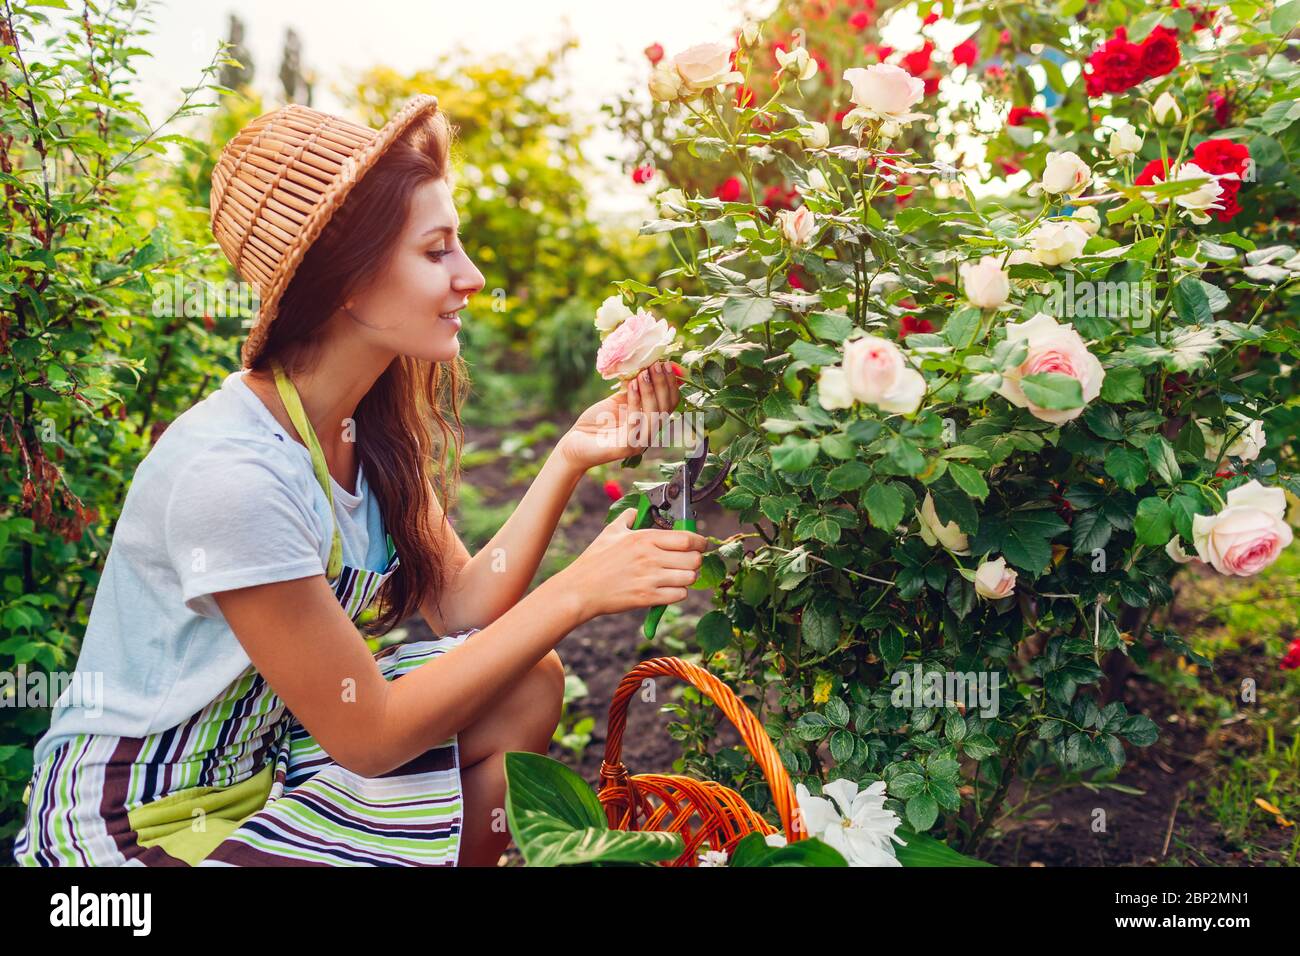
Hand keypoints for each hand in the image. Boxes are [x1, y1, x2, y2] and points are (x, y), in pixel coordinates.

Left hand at [557, 361, 681, 472]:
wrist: (574, 443)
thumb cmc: (596, 422)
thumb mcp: (618, 401)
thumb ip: (633, 389)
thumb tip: (646, 366)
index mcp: (650, 422)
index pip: (670, 403)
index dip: (671, 383)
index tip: (666, 363)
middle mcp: (648, 434)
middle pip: (665, 408)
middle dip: (662, 384)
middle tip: (657, 364)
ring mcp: (639, 443)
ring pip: (653, 415)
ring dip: (650, 391)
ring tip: (644, 373)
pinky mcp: (625, 448)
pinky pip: (635, 422)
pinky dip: (635, 401)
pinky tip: (631, 385)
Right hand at [558, 507, 706, 620]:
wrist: (580, 589)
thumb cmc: (594, 560)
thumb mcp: (610, 532)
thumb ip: (627, 518)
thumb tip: (635, 510)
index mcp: (644, 538)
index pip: (687, 538)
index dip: (699, 542)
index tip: (699, 544)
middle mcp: (650, 557)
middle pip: (693, 558)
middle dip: (695, 561)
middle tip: (688, 562)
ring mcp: (650, 578)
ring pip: (689, 578)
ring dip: (688, 578)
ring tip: (679, 577)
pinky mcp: (648, 598)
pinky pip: (679, 595)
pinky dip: (678, 593)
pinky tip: (670, 590)